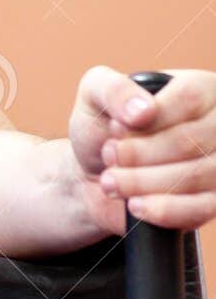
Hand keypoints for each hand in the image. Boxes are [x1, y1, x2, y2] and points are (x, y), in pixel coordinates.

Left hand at [68, 67, 215, 235]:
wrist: (95, 176)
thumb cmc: (101, 130)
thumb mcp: (94, 96)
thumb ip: (114, 90)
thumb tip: (144, 110)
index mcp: (200, 89)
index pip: (190, 99)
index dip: (149, 119)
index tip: (115, 130)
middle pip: (191, 140)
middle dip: (140, 153)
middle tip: (109, 155)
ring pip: (195, 175)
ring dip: (143, 181)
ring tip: (110, 181)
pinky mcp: (212, 201)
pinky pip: (199, 208)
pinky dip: (162, 209)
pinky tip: (134, 205)